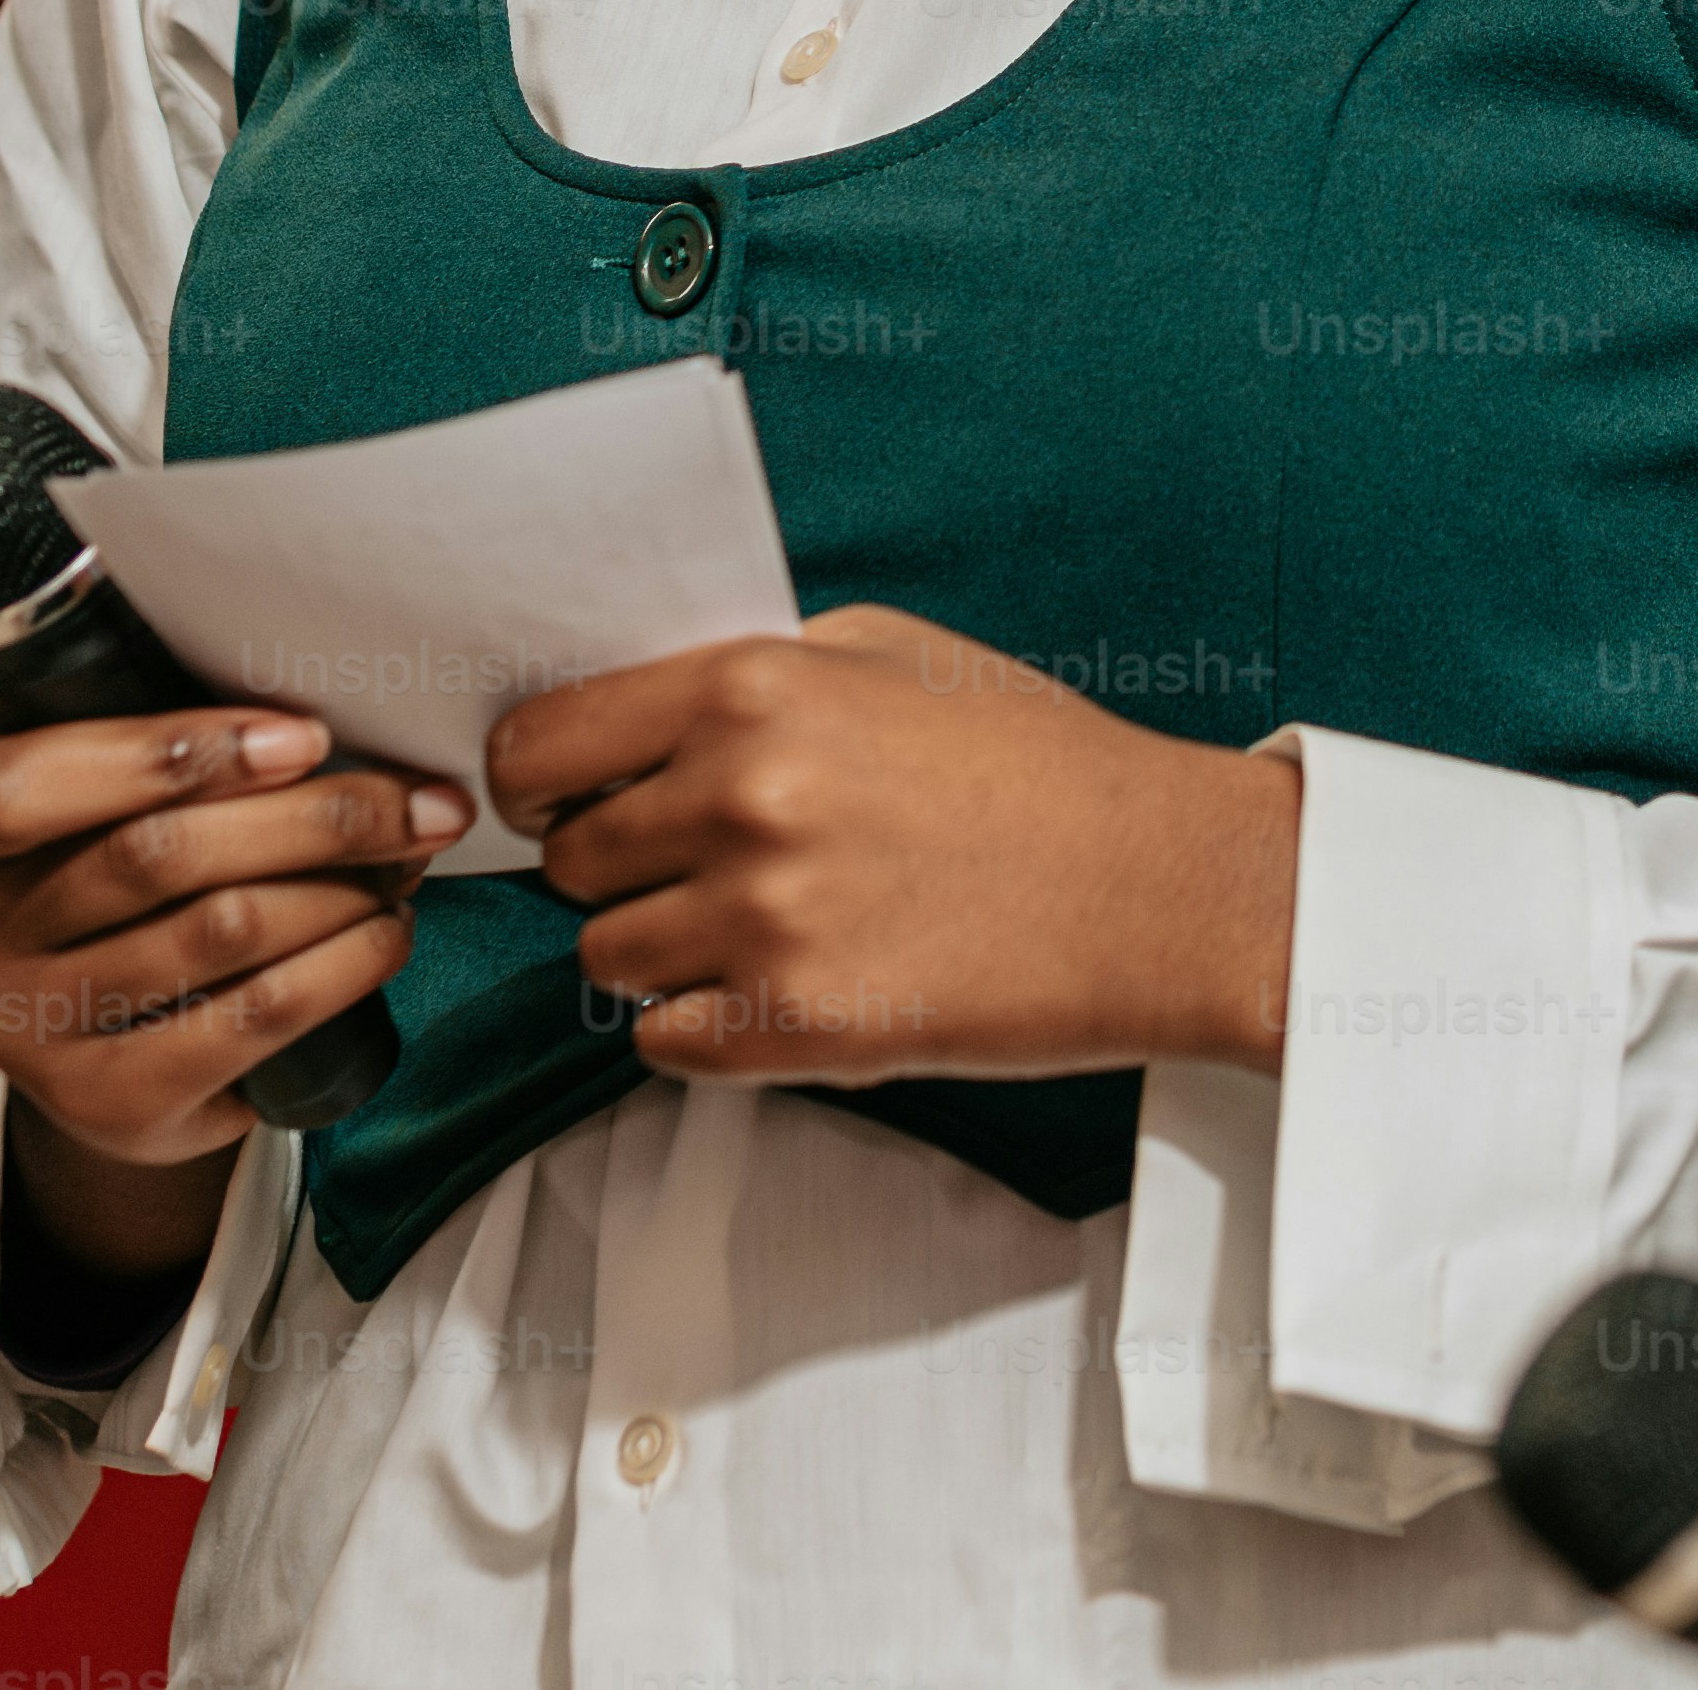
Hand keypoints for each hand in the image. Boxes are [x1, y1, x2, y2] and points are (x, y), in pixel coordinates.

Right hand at [0, 706, 465, 1257]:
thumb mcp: (95, 805)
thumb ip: (164, 758)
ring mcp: (34, 1036)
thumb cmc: (110, 874)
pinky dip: (344, 965)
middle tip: (419, 795)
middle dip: (314, 815)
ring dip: (345, 886)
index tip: (301, 734)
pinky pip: (255, 1019)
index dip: (167, 751)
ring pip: (221, 931)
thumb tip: (330, 732)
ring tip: (411, 856)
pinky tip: (388, 933)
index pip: (21, 786)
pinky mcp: (111, 1104)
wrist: (94, 1041)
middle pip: (157, 856)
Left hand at [489, 601, 1301, 1083]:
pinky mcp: (794, 1028)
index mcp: (755, 689)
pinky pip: (661, 1043)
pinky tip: (788, 987)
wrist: (1158, 884)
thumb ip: (752, 671)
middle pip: (567, 863)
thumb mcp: (892, 654)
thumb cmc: (1034, 760)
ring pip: (605, 959)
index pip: (539, 747)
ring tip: (765, 928)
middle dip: (622, 868)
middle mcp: (742, 797)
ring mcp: (763, 920)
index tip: (569, 801)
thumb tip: (632, 711)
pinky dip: (706, 1025)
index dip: (541, 781)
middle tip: (711, 867)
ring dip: (662, 951)